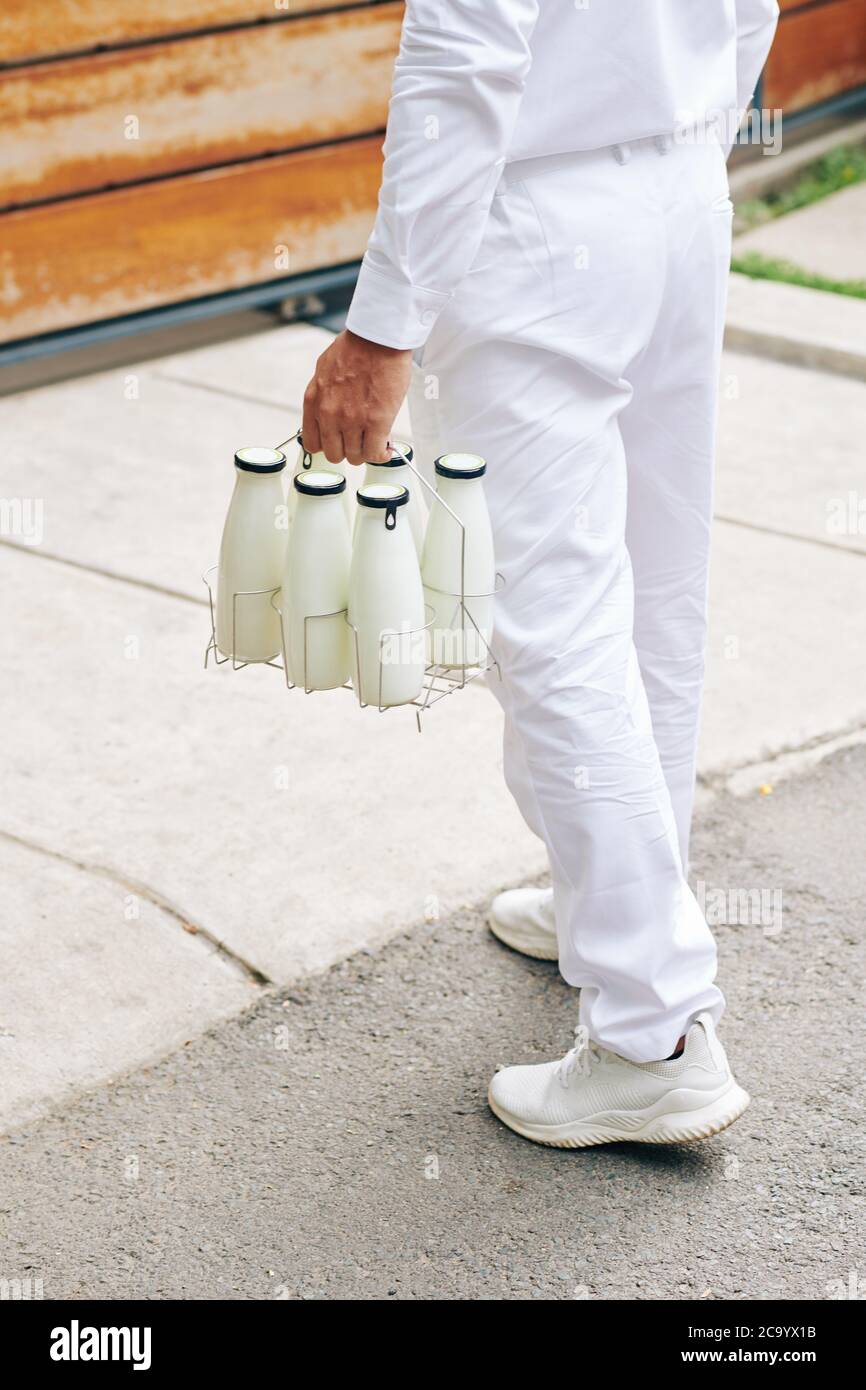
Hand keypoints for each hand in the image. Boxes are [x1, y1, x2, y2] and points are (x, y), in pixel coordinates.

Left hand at [301, 329, 412, 466]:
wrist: (378, 337)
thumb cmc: (355, 347)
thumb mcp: (324, 370)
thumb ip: (323, 395)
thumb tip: (328, 410)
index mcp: (314, 401)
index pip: (313, 444)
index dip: (328, 445)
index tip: (339, 441)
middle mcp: (330, 415)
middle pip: (335, 454)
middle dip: (348, 450)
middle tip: (360, 440)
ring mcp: (352, 421)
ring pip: (356, 457)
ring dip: (367, 451)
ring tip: (376, 441)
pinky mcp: (376, 422)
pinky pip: (375, 453)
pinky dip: (382, 454)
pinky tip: (387, 447)